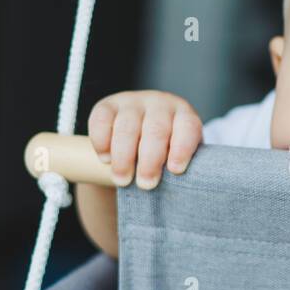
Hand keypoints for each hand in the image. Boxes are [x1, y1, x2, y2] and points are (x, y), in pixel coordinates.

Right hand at [87, 91, 203, 188]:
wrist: (135, 139)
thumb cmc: (162, 153)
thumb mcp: (175, 157)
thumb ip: (176, 166)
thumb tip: (175, 186)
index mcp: (183, 115)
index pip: (187, 127)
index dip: (182, 148)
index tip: (175, 170)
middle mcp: (159, 103)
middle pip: (156, 130)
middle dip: (150, 161)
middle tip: (146, 184)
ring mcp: (132, 102)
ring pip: (127, 127)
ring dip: (124, 157)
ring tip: (122, 180)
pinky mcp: (107, 105)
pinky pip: (102, 121)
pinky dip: (102, 143)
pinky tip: (106, 159)